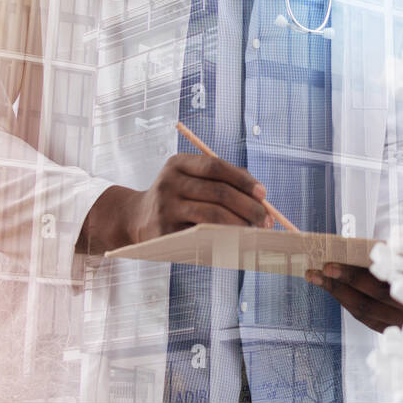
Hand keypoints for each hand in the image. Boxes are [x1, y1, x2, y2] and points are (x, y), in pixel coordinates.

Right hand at [76, 154, 271, 254]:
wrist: (135, 218)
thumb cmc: (177, 196)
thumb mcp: (191, 178)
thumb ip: (223, 180)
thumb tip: (261, 197)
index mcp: (178, 163)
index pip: (215, 167)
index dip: (242, 180)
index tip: (263, 193)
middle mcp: (169, 182)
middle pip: (218, 192)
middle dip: (248, 207)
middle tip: (266, 219)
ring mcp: (165, 208)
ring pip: (212, 215)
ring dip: (240, 224)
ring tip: (255, 230)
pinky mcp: (165, 231)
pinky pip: (201, 234)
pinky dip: (224, 237)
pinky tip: (236, 240)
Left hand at [306, 237, 402, 332]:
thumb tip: (393, 239)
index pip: (399, 274)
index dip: (378, 265)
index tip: (356, 253)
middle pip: (378, 293)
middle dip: (349, 278)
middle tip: (327, 265)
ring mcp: (401, 323)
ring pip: (364, 308)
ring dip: (336, 290)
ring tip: (315, 274)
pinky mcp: (387, 329)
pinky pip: (361, 316)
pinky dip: (342, 299)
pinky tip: (326, 286)